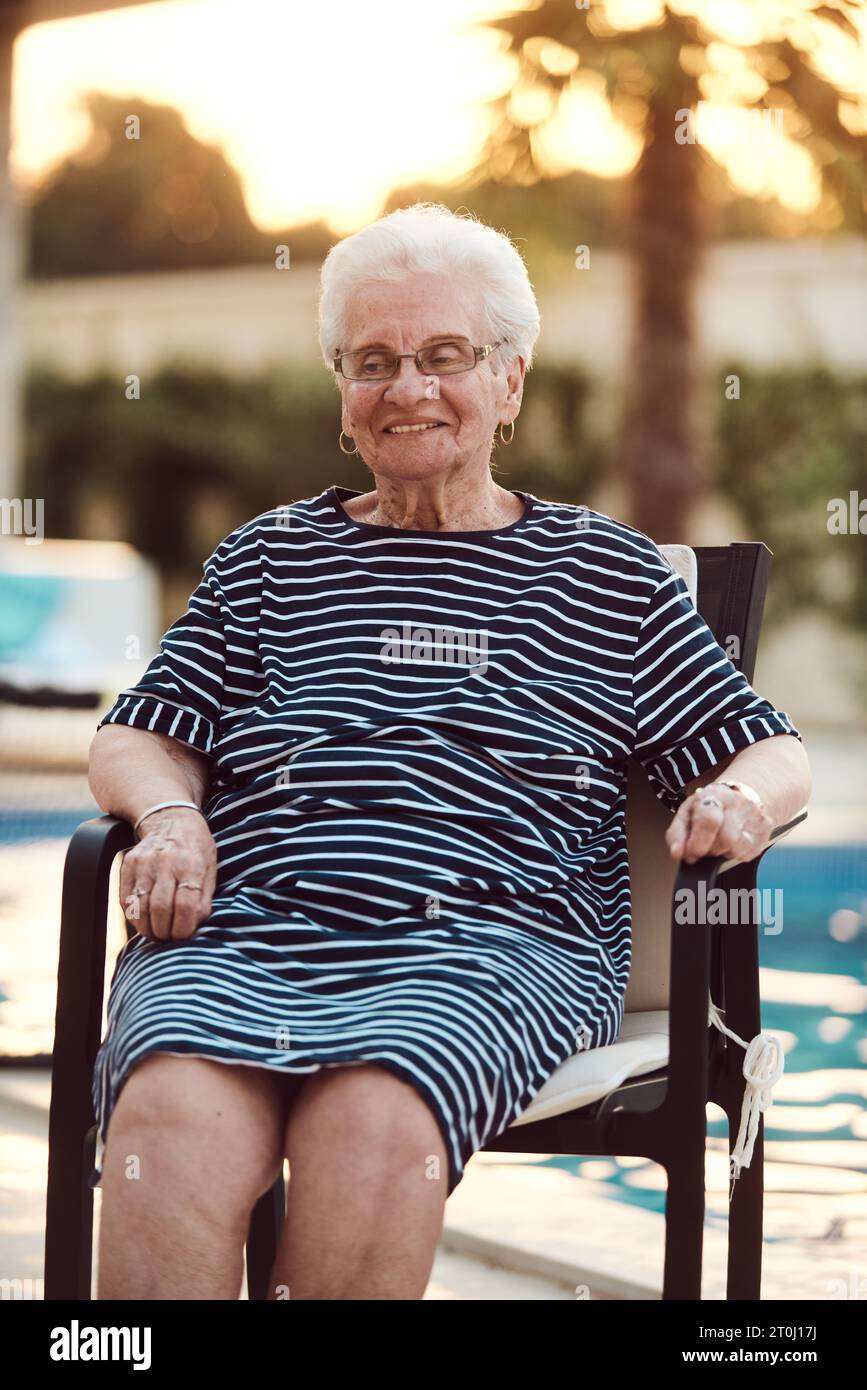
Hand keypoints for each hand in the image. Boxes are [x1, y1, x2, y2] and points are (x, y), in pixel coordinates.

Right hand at [120, 807, 216, 941]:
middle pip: (160, 909)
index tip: (183, 937)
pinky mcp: (128, 865)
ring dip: (147, 929)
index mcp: (192, 865)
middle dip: (164, 932)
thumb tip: (194, 928)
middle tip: (168, 939)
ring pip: (140, 907)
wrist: (171, 819)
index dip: (183, 928)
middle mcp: (166, 863)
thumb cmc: (196, 850)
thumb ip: (203, 899)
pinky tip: (144, 921)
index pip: (185, 905)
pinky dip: (134, 917)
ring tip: (156, 934)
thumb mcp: (210, 870)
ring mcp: (144, 863)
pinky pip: (126, 900)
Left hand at [666, 782, 773, 865]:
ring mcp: (755, 816)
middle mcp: (738, 803)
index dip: (698, 843)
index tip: (691, 855)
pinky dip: (735, 854)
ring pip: (738, 849)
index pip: (709, 820)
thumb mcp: (686, 814)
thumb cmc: (708, 807)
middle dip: (710, 850)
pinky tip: (731, 843)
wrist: (738, 795)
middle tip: (704, 847)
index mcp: (714, 796)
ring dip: (723, 853)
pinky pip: (748, 854)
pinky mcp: (766, 830)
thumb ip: (677, 835)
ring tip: (718, 842)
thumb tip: (677, 853)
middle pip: (726, 839)